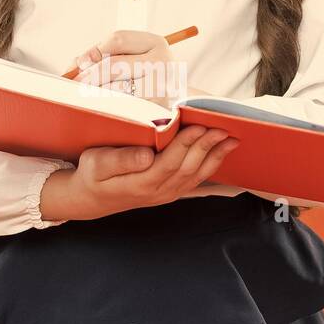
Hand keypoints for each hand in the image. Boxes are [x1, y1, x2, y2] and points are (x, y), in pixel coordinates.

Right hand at [39, 124, 241, 221]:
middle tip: (223, 127)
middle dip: (207, 146)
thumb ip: (121, 160)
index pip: (170, 162)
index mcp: (141, 183)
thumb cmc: (92, 175)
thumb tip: (147, 155)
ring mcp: (167, 194)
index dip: (186, 143)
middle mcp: (158, 191)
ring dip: (215, 156)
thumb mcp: (97, 165)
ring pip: (196, 175)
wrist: (92, 199)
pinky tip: (220, 152)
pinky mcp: (171, 192)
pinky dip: (211, 165)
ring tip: (231, 139)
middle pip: (189, 167)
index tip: (199, 125)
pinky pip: (195, 179)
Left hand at [71, 29, 177, 106]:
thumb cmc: (144, 78)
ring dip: (96, 92)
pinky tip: (103, 107)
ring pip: (115, 88)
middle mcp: (162, 60)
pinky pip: (122, 105)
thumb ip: (102, 55)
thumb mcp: (130, 59)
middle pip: (114, 64)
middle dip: (89, 75)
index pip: (118, 39)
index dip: (95, 51)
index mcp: (155, 42)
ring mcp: (161, 84)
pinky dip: (108, 106)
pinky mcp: (156, 106)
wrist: (174, 103)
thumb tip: (76, 64)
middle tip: (75, 83)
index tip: (81, 63)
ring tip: (87, 95)